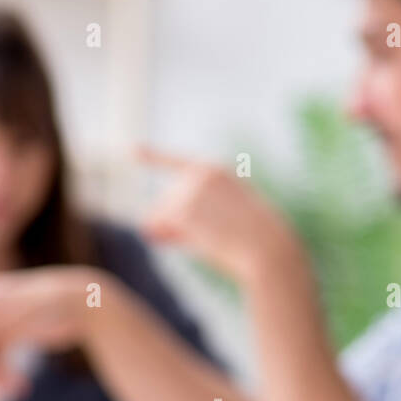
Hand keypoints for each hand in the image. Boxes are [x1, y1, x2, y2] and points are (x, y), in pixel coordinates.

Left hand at [137, 144, 300, 285]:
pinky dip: (172, 240)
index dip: (152, 157)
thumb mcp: (224, 223)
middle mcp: (199, 174)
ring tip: (212, 240)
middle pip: (165, 202)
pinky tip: (202, 242)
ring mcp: (189, 190)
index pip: (176, 163)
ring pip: (160, 216)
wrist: (268, 249)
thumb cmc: (254, 241)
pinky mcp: (182, 210)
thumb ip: (185, 221)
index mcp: (217, 172)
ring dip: (177, 234)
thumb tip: (145, 228)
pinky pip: (159, 229)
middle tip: (209, 238)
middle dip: (174, 225)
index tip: (132, 150)